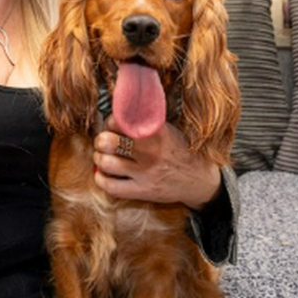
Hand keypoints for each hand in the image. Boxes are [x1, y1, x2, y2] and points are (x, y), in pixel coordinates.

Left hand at [93, 118, 221, 210]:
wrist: (199, 180)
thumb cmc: (179, 150)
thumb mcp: (167, 129)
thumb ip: (145, 120)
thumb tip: (119, 107)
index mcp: (156, 132)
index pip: (120, 121)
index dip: (110, 122)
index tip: (113, 125)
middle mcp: (150, 152)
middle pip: (108, 142)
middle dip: (101, 139)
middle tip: (104, 141)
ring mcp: (145, 174)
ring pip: (106, 163)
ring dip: (99, 158)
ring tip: (103, 156)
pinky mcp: (142, 191)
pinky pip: (111, 187)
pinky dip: (100, 178)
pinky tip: (103, 173)